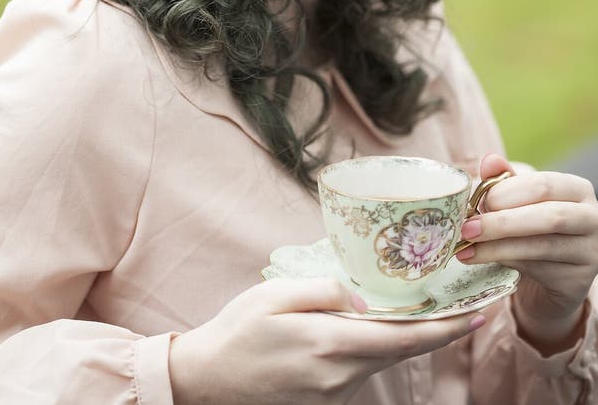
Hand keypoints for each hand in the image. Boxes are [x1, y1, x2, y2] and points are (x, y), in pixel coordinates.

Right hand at [168, 277, 486, 404]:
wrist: (207, 384)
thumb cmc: (238, 332)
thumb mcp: (275, 296)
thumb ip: (325, 291)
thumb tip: (363, 297)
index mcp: (331, 344)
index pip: (404, 336)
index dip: (445, 326)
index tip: (478, 312)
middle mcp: (341, 375)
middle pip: (403, 349)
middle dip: (439, 329)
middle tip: (469, 305)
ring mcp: (335, 394)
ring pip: (384, 359)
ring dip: (408, 336)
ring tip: (428, 306)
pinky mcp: (327, 401)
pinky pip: (363, 369)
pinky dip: (381, 348)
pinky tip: (380, 327)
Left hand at [457, 153, 597, 353]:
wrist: (553, 271)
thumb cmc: (534, 224)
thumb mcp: (519, 199)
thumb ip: (505, 180)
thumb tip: (488, 161)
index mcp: (577, 190)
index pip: (544, 185)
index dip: (509, 192)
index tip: (480, 201)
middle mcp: (591, 219)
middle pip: (549, 217)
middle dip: (503, 222)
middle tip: (467, 228)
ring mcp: (589, 252)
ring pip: (541, 247)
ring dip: (497, 247)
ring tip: (466, 246)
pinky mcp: (578, 281)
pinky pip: (539, 270)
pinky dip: (505, 263)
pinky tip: (480, 259)